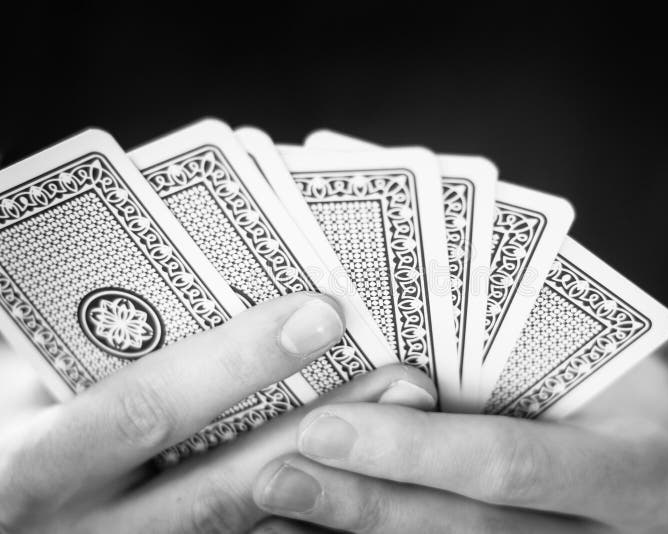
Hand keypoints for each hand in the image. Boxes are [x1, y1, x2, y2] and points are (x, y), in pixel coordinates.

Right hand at [0, 292, 436, 532]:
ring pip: (246, 528)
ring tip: (403, 425)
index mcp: (34, 464)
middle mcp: (83, 530)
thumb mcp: (17, 380)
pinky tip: (365, 476)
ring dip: (336, 480)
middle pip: (219, 491)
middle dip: (317, 433)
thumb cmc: (6, 427)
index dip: (233, 365)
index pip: (143, 410)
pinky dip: (310, 516)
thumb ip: (90, 349)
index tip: (320, 315)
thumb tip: (192, 280)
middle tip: (402, 381)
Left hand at [251, 357, 667, 533]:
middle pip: (469, 533)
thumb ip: (500, 355)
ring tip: (277, 515)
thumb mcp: (588, 353)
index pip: (511, 464)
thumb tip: (384, 345)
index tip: (324, 426)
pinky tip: (320, 533)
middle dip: (364, 509)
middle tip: (274, 479)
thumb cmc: (622, 376)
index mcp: (637, 468)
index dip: (414, 451)